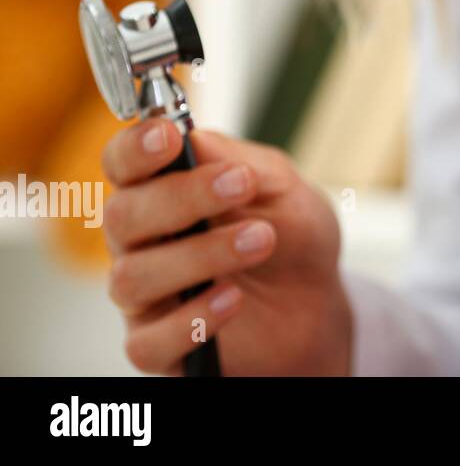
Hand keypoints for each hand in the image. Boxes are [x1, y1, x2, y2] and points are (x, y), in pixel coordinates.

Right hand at [101, 120, 351, 375]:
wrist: (317, 303)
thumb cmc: (292, 236)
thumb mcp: (282, 187)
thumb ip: (239, 160)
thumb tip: (191, 134)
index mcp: (162, 191)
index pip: (122, 164)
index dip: (135, 148)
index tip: (169, 135)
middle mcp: (142, 242)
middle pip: (121, 217)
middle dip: (182, 197)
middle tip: (241, 184)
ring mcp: (146, 297)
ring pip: (132, 277)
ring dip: (201, 254)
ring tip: (262, 240)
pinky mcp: (159, 347)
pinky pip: (148, 342)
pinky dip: (192, 319)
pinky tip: (233, 299)